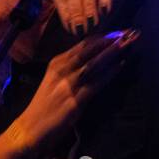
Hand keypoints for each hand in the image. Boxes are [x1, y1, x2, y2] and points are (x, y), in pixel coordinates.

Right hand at [2, 28, 139, 154]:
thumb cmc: (45, 105)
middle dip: (110, 40)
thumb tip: (94, 57)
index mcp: (56, 63)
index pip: (82, 45)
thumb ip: (71, 68)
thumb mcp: (55, 80)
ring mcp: (67, 85)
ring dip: (111, 52)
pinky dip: (109, 73)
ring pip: (93, 64)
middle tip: (128, 32)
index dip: (102, 37)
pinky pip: (95, 84)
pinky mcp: (74, 101)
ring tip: (127, 43)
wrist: (30, 128)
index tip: (119, 31)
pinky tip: (120, 65)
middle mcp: (61, 70)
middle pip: (89, 50)